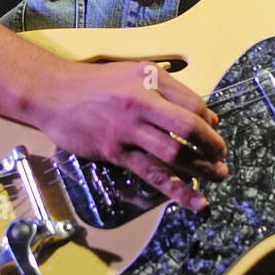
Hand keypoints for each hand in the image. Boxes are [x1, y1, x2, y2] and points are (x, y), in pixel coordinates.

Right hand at [29, 60, 226, 209]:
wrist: (53, 93)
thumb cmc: (96, 83)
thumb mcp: (136, 73)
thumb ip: (171, 91)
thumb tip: (207, 116)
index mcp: (150, 80)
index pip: (192, 104)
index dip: (208, 121)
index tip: (213, 131)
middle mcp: (141, 103)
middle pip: (188, 129)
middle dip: (212, 147)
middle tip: (222, 157)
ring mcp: (128, 129)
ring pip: (174, 153)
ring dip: (202, 168)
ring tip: (218, 176)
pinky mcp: (115, 152)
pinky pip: (152, 174)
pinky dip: (177, 190)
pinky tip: (193, 200)